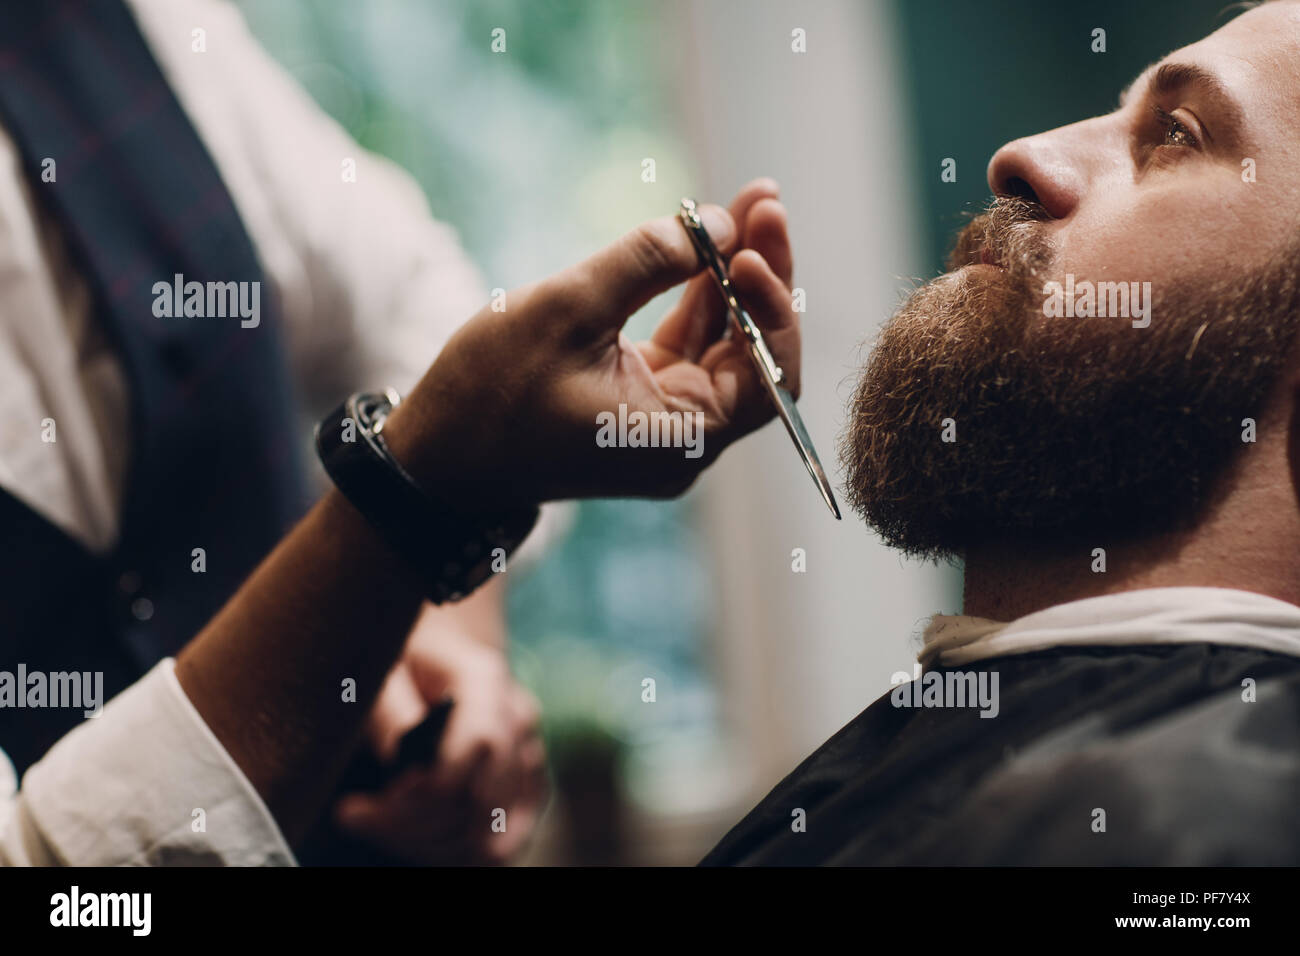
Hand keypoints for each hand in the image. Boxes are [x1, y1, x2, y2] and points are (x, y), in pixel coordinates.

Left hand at [332, 603, 545, 863]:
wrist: (428, 662)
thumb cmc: (395, 666)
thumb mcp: (379, 674)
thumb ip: (392, 714)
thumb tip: (409, 771)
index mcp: (484, 678)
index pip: (484, 742)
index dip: (436, 783)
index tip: (385, 792)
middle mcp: (517, 719)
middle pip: (484, 799)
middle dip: (414, 820)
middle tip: (351, 813)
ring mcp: (528, 758)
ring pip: (489, 835)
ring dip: (421, 841)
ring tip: (368, 819)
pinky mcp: (526, 793)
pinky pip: (498, 847)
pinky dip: (447, 852)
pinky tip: (405, 833)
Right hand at [384, 178, 796, 510]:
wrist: (434, 460)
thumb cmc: (490, 395)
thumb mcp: (568, 310)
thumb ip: (648, 262)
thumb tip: (717, 224)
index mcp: (682, 438)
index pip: (769, 374)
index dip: (773, 304)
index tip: (750, 243)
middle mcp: (685, 439)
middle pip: (753, 353)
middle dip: (761, 274)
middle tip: (763, 201)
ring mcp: (664, 422)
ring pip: (721, 344)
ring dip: (731, 277)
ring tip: (745, 205)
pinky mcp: (639, 403)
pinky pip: (685, 346)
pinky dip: (695, 298)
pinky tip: (702, 245)